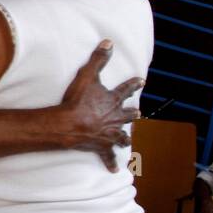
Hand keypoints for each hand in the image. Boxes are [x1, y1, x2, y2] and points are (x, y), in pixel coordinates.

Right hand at [57, 40, 142, 171]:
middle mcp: (114, 117)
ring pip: (120, 136)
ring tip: (128, 140)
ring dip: (124, 137)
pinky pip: (107, 156)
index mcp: (112, 100)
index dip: (134, 84)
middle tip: (137, 113)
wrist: (71, 124)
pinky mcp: (100, 146)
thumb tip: (109, 42)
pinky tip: (115, 170)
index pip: (125, 90)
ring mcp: (108, 133)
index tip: (142, 81)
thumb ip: (98, 59)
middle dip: (131, 114)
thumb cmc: (78, 100)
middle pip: (126, 115)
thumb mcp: (88, 75)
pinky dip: (111, 163)